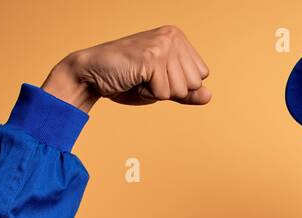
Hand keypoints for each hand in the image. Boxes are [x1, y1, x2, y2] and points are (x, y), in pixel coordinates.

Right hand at [41, 25, 210, 111]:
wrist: (92, 74)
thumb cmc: (127, 79)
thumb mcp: (162, 87)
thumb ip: (186, 92)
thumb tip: (209, 96)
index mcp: (178, 38)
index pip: (200, 76)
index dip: (178, 85)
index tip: (156, 76)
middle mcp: (173, 37)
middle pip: (194, 84)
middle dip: (170, 90)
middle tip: (146, 78)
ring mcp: (163, 45)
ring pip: (180, 90)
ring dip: (158, 92)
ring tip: (140, 78)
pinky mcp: (152, 57)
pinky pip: (164, 93)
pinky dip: (148, 94)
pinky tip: (134, 79)